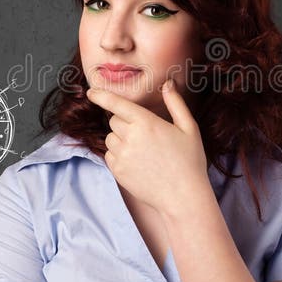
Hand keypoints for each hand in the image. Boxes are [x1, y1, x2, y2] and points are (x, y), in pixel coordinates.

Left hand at [85, 81, 210, 214]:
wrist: (183, 197)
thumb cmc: (189, 161)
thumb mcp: (189, 128)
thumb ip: (176, 103)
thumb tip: (167, 84)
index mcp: (146, 122)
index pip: (116, 104)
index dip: (101, 96)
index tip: (91, 92)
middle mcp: (130, 137)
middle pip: (114, 120)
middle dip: (125, 122)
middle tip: (145, 134)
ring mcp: (122, 156)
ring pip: (110, 138)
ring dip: (121, 140)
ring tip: (144, 151)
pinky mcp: (117, 172)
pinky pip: (109, 156)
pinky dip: (119, 156)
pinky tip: (138, 163)